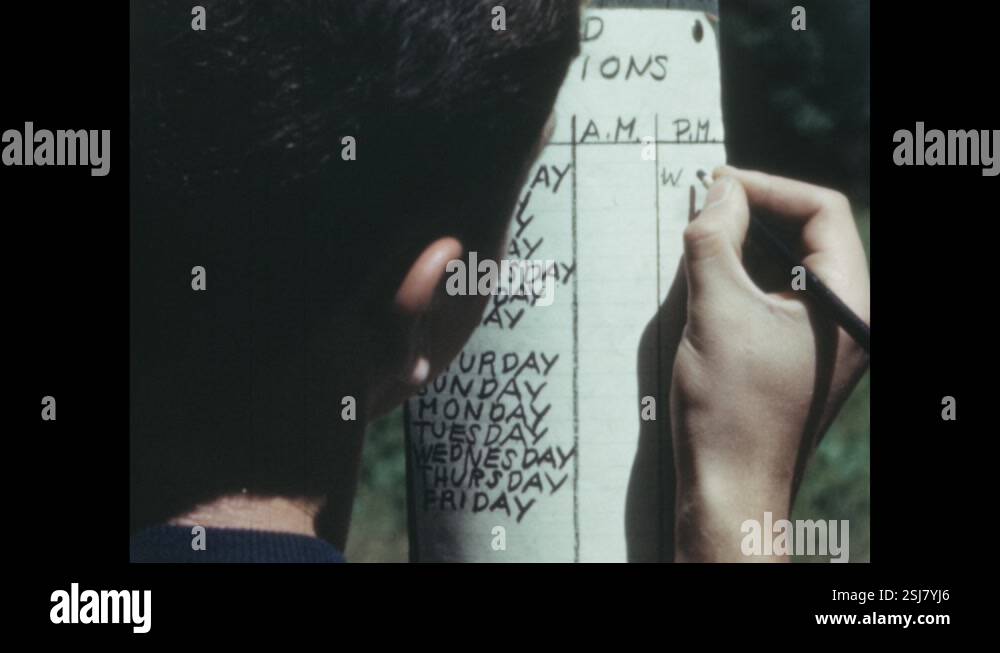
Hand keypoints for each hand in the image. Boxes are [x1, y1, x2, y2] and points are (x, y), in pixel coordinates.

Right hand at [671, 166, 869, 561]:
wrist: (730, 490)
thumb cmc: (730, 408)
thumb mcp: (716, 311)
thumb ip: (714, 240)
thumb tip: (715, 189)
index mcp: (850, 304)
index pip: (824, 212)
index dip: (768, 186)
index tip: (716, 183)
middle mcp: (849, 319)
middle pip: (811, 235)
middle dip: (756, 213)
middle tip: (704, 203)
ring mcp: (827, 341)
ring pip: (790, 267)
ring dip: (745, 246)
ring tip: (699, 235)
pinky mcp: (800, 357)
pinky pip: (778, 299)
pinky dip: (744, 279)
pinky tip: (707, 278)